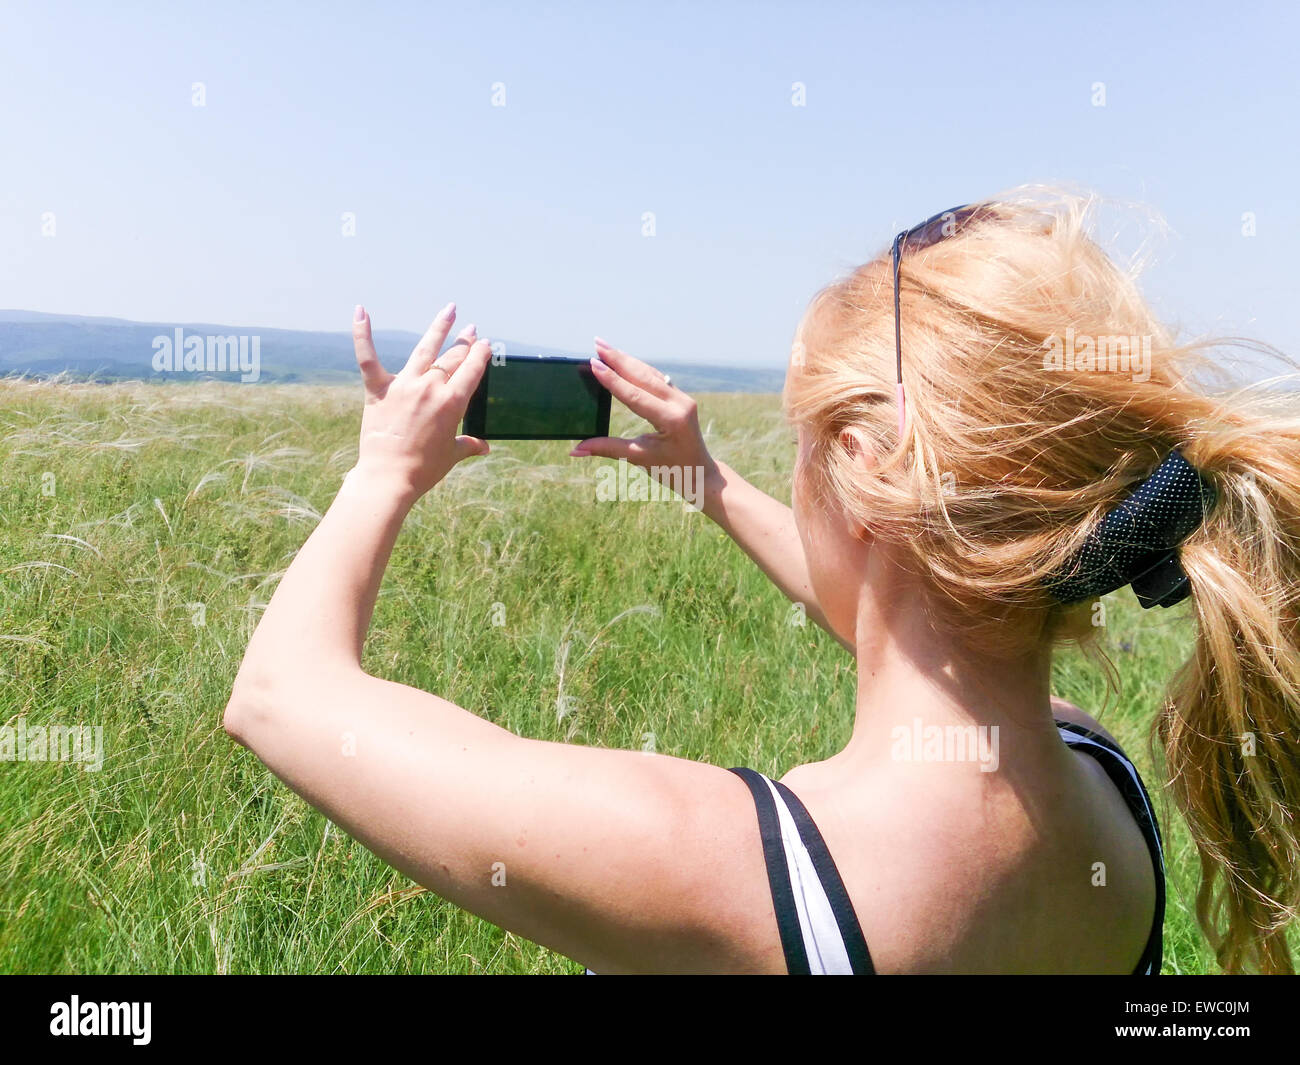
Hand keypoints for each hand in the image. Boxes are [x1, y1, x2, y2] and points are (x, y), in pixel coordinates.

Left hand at [350, 302, 491, 499]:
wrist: (389, 477)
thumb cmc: (423, 469)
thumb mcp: (452, 455)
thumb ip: (469, 445)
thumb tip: (485, 448)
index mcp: (453, 403)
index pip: (472, 370)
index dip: (481, 355)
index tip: (485, 344)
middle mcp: (430, 388)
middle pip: (452, 358)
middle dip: (465, 343)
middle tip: (471, 330)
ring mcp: (404, 386)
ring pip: (424, 349)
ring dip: (438, 328)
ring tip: (449, 311)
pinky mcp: (378, 390)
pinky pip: (368, 357)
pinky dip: (362, 334)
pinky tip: (361, 311)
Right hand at [570, 337, 717, 488]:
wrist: (700, 473)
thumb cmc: (672, 470)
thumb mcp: (639, 459)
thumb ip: (607, 449)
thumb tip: (575, 450)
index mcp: (671, 420)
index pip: (634, 395)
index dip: (612, 379)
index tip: (594, 362)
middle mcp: (679, 404)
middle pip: (643, 377)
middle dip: (618, 359)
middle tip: (597, 344)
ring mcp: (682, 398)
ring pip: (650, 373)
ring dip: (627, 360)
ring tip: (606, 348)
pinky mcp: (680, 398)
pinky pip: (657, 378)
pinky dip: (638, 368)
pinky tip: (624, 359)